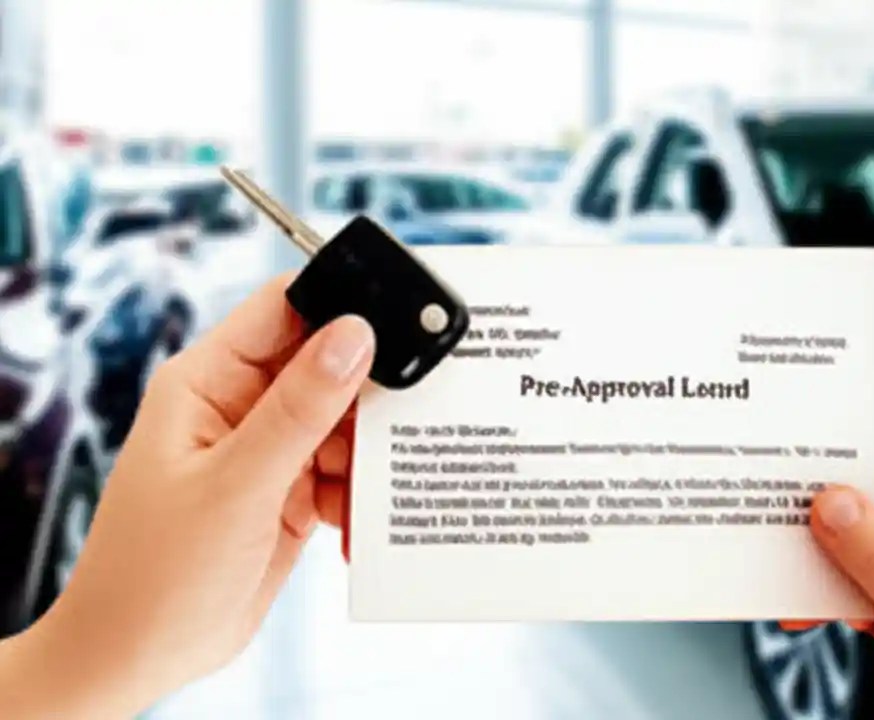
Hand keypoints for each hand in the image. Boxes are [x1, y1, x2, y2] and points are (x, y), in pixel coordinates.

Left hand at [4, 274, 372, 718]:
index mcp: (208, 381)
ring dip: (367, 455)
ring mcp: (267, 451)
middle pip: (328, 367)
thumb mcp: (236, 485)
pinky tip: (352, 525)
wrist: (140, 656)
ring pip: (345, 423)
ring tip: (367, 490)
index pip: (284, 310)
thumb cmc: (155, 573)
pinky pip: (346, 473)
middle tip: (396, 423)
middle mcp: (240, 406)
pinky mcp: (290, 492)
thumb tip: (354, 335)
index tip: (401, 321)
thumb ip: (299, 409)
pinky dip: (359, 496)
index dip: (341, 304)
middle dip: (367, 395)